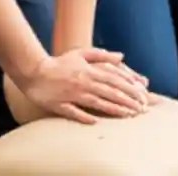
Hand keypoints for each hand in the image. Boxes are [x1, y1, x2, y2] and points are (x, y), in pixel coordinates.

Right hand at [15, 48, 149, 124]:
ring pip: (97, 102)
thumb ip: (102, 55)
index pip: (115, 79)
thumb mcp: (82, 54)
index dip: (130, 87)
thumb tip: (122, 56)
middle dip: (128, 100)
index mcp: (90, 70)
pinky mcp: (59, 104)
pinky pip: (73, 112)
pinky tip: (95, 122)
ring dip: (114, 109)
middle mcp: (84, 82)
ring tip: (128, 115)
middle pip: (110, 92)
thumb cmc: (60, 63)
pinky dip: (84, 116)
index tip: (143, 95)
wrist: (34, 71)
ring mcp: (72, 94)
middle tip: (142, 109)